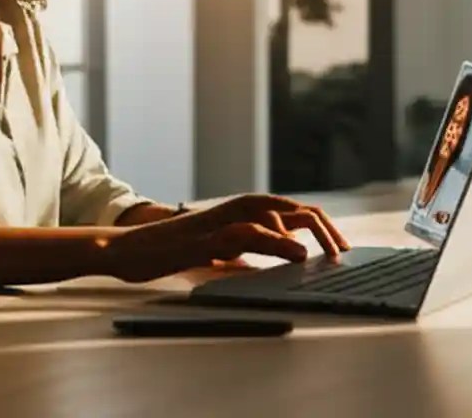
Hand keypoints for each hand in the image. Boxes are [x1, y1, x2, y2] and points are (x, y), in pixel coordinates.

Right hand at [101, 194, 349, 282]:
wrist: (127, 250)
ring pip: (275, 214)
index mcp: (240, 213)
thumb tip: (272, 263)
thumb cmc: (170, 252)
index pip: (291, 212)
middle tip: (344, 252)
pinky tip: (295, 253)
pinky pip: (248, 233)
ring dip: (308, 231)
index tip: (340, 249)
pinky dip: (275, 240)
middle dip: (324, 227)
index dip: (321, 226)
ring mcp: (221, 221)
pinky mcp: (208, 237)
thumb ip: (244, 252)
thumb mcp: (218, 252)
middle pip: (292, 208)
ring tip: (330, 252)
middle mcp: (235, 210)